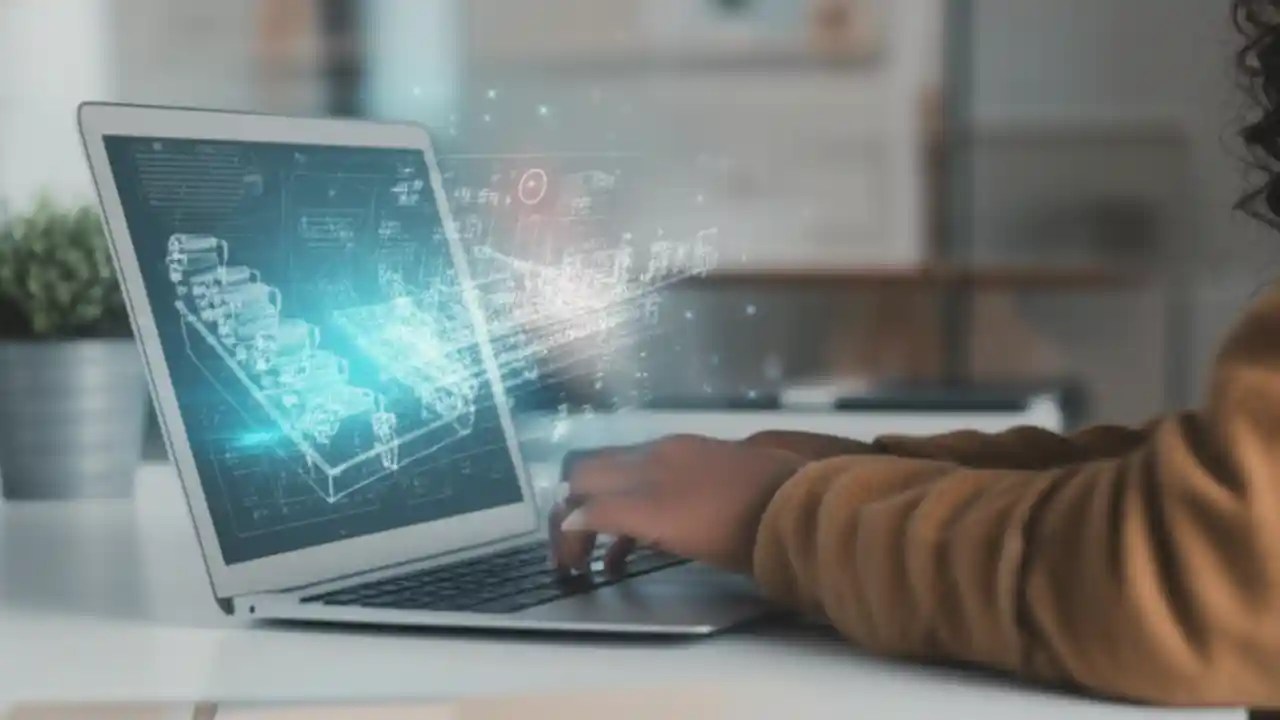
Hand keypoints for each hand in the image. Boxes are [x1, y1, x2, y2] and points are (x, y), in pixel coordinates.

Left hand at [549, 434, 805, 574]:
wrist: (794, 506)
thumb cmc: (775, 500)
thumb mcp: (730, 484)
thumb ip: (697, 488)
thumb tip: (683, 512)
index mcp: (677, 449)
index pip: (615, 461)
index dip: (595, 493)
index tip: (594, 525)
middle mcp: (655, 456)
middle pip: (584, 468)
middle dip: (569, 506)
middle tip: (571, 547)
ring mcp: (650, 478)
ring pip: (581, 486)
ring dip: (570, 525)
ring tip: (572, 563)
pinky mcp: (648, 509)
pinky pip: (595, 515)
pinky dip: (580, 535)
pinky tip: (582, 559)